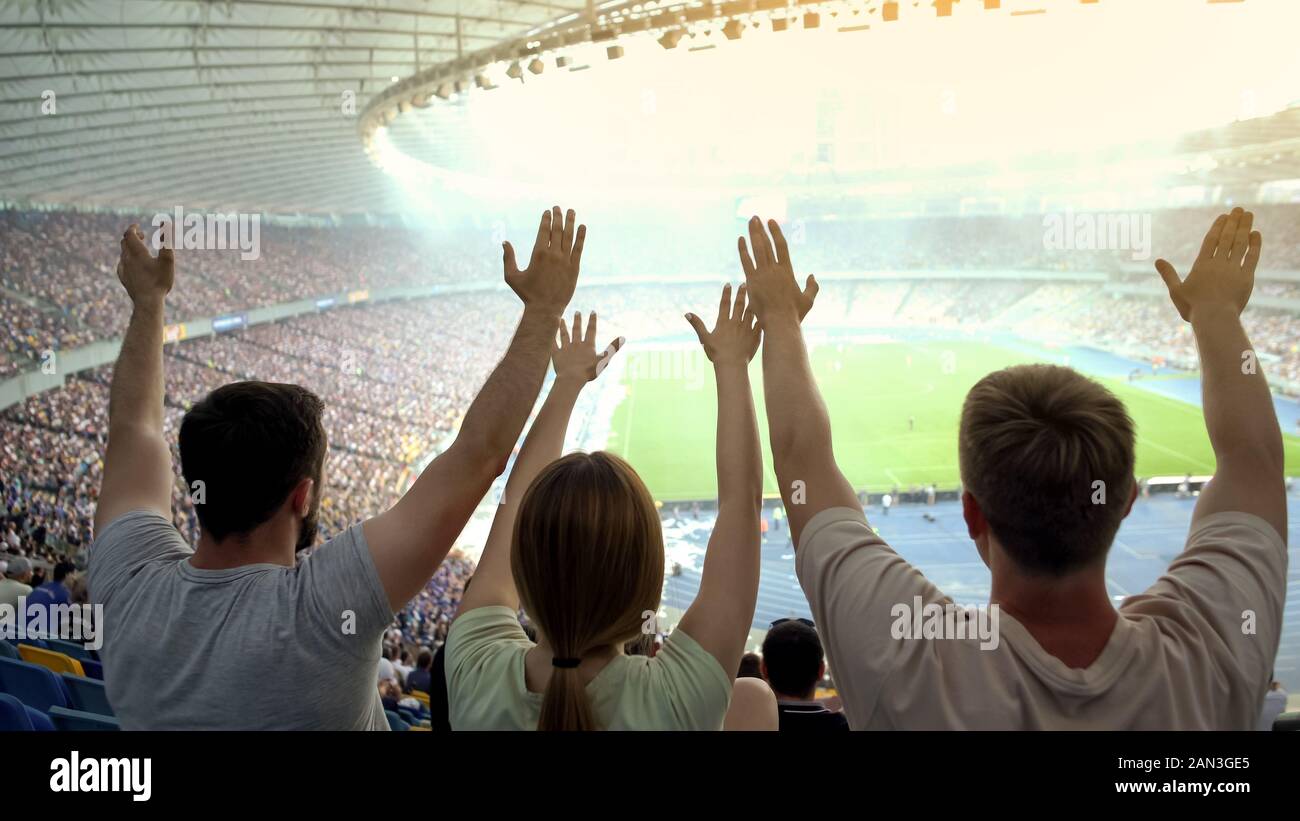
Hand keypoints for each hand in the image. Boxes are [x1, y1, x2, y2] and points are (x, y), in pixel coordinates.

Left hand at [116, 223, 173, 305]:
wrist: (147, 302)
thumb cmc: (160, 281)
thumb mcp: (168, 259)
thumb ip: (167, 240)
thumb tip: (166, 222)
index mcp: (137, 252)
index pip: (129, 234)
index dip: (133, 228)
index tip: (138, 226)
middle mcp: (127, 258)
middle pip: (124, 242)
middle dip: (132, 236)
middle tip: (141, 236)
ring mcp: (124, 269)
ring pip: (123, 253)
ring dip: (129, 248)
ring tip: (139, 249)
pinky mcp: (123, 278)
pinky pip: (121, 264)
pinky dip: (126, 259)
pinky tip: (131, 264)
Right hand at [504, 206, 584, 314]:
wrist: (545, 309)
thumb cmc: (526, 294)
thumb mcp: (512, 276)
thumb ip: (508, 258)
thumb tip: (504, 242)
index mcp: (538, 254)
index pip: (544, 231)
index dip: (546, 219)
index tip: (548, 211)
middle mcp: (553, 255)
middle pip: (557, 230)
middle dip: (558, 216)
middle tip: (558, 207)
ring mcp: (565, 261)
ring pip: (569, 236)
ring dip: (571, 222)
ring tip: (571, 211)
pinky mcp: (574, 268)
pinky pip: (579, 249)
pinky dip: (581, 237)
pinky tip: (583, 227)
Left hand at [552, 311, 623, 383]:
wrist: (571, 378)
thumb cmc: (589, 371)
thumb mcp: (604, 360)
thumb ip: (613, 348)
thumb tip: (623, 337)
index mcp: (588, 346)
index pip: (591, 330)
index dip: (592, 321)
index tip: (592, 311)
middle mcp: (576, 345)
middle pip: (577, 330)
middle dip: (577, 321)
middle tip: (577, 312)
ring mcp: (565, 349)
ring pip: (564, 335)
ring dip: (563, 327)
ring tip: (561, 319)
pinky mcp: (557, 355)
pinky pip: (554, 345)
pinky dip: (552, 339)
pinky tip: (551, 334)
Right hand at [686, 283, 760, 365]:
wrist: (732, 365)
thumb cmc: (717, 353)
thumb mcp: (704, 339)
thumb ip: (697, 325)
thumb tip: (687, 314)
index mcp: (724, 323)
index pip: (725, 304)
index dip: (726, 293)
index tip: (728, 284)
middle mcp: (736, 323)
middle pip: (739, 305)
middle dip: (742, 293)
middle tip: (745, 284)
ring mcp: (747, 329)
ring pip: (751, 312)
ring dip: (752, 302)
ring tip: (756, 294)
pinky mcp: (755, 336)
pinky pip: (760, 324)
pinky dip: (762, 317)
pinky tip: (765, 312)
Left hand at [737, 216, 817, 323]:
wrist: (780, 322)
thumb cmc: (794, 313)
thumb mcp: (808, 300)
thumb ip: (812, 287)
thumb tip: (812, 275)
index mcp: (787, 271)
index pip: (781, 246)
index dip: (776, 232)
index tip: (771, 222)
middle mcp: (775, 269)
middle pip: (767, 244)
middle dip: (761, 229)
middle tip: (756, 217)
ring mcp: (763, 274)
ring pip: (757, 249)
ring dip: (753, 234)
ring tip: (750, 222)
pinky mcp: (752, 281)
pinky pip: (746, 261)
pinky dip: (743, 250)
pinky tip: (740, 239)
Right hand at [1156, 207, 1261, 322]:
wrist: (1214, 319)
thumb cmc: (1192, 308)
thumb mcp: (1176, 291)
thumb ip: (1168, 274)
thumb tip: (1157, 261)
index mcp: (1201, 265)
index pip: (1211, 240)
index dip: (1218, 226)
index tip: (1224, 216)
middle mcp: (1218, 263)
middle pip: (1227, 238)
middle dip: (1233, 222)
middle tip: (1238, 209)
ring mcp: (1233, 269)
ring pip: (1240, 244)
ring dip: (1245, 227)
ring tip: (1248, 214)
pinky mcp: (1246, 278)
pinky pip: (1252, 257)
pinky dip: (1255, 244)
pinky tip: (1256, 234)